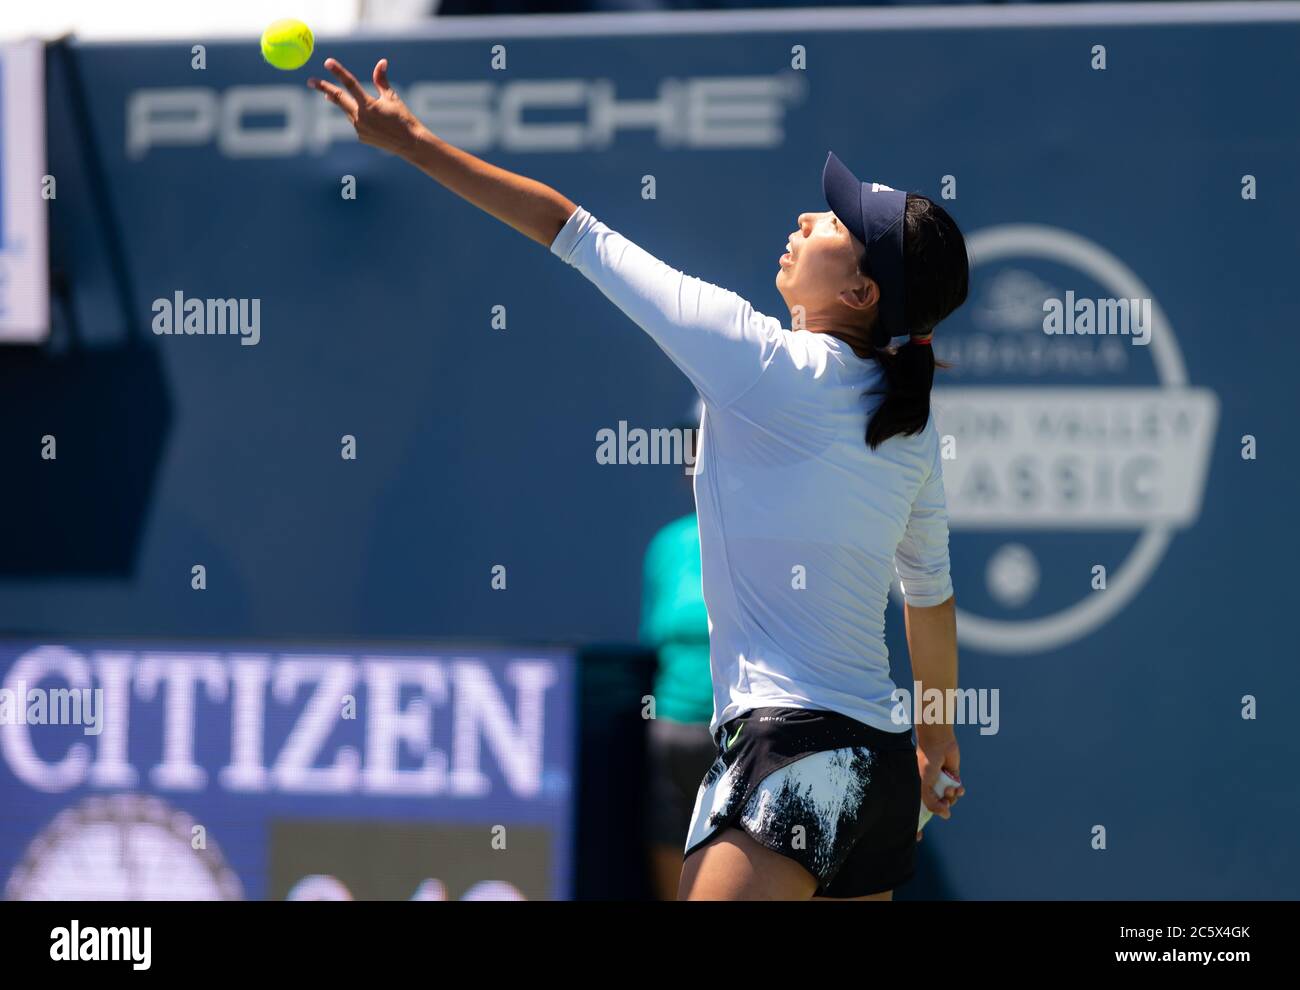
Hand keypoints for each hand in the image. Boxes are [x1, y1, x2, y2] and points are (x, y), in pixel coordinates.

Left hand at [308, 58, 425, 156]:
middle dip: (324, 88)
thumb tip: (381, 62)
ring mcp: (359, 129)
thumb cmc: (404, 118)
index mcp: (369, 105)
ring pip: (347, 110)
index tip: (327, 62)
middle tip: (311, 81)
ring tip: (330, 95)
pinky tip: (370, 120)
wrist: (410, 144)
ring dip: (342, 102)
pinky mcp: (361, 137)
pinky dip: (357, 115)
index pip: (350, 84)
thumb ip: (381, 80)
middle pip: (338, 99)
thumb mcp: (392, 97)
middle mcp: (361, 118)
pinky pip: (354, 121)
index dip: (338, 72)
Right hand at [915, 734, 963, 840]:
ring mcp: (940, 785)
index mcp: (916, 790)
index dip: (916, 825)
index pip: (915, 811)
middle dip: (941, 809)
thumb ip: (932, 804)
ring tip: (950, 789)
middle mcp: (928, 789)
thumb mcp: (924, 785)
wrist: (938, 744)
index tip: (919, 838)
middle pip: (935, 809)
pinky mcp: (952, 779)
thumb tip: (946, 815)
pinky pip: (957, 793)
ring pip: (948, 802)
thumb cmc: (925, 762)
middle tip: (944, 805)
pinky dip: (959, 793)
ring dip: (951, 799)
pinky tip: (959, 788)